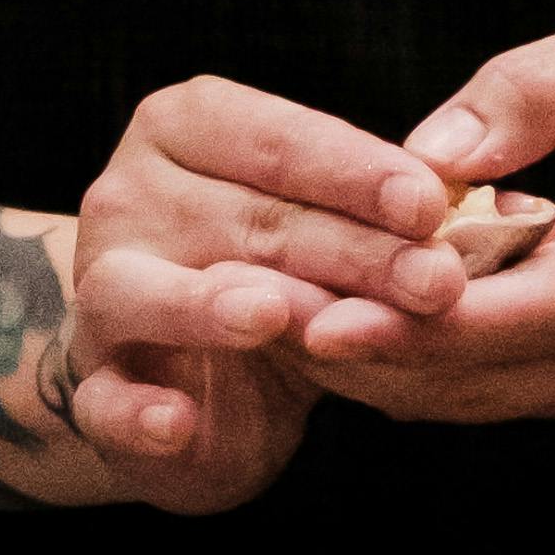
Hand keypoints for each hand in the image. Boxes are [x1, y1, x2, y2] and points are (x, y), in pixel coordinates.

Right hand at [68, 74, 462, 512]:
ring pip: (152, 292)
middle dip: (346, 251)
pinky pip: (106, 401)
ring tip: (273, 315)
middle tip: (434, 284)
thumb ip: (372, 215)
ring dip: (211, 305)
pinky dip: (137, 413)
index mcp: (186, 130)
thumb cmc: (275, 272)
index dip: (356, 169)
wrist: (187, 378)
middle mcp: (129, 196)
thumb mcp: (326, 232)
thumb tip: (460, 216)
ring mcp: (100, 292)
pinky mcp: (94, 386)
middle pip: (244, 220)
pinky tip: (176, 424)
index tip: (433, 204)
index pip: (276, 139)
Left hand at [296, 8, 554, 426]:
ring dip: (368, 369)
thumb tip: (431, 152)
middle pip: (484, 375)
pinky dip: (403, 365)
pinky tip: (322, 323)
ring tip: (260, 322)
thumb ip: (539, 88)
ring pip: (473, 399)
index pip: (527, 311)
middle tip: (250, 317)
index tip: (315, 309)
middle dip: (363, 353)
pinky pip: (483, 391)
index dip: (417, 320)